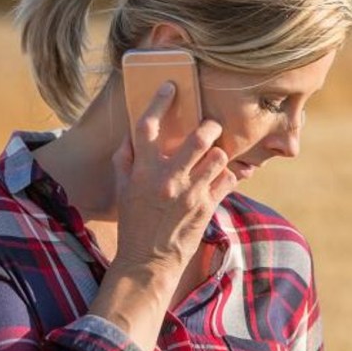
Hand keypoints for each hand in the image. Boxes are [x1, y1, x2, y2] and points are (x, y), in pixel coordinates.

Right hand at [112, 81, 236, 274]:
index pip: (148, 126)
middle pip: (199, 136)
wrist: (147, 262)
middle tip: (210, 127)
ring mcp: (189, 193)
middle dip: (210, 127)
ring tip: (214, 159)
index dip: (160, 101)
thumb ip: (125, 161)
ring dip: (219, 154)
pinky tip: (223, 178)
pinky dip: (229, 176)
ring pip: (219, 156)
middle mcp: (167, 178)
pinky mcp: (206, 207)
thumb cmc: (134, 223)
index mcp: (142, 170)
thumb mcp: (122, 191)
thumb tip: (131, 136)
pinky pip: (228, 179)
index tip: (170, 87)